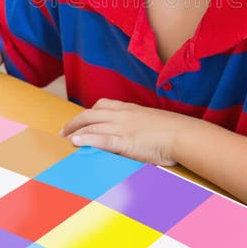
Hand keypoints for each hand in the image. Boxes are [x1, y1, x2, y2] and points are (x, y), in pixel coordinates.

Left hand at [61, 98, 186, 166]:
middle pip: (90, 114)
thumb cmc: (174, 131)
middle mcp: (122, 115)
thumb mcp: (153, 123)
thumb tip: (137, 135)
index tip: (80, 120)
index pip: (102, 105)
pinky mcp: (124, 141)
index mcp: (130, 109)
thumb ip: (141, 126)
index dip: (88, 112)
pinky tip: (75, 142)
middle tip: (63, 131)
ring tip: (64, 139)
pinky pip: (100, 139)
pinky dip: (86, 139)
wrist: (183, 134)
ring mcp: (122, 127)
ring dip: (75, 132)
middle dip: (74, 122)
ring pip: (91, 126)